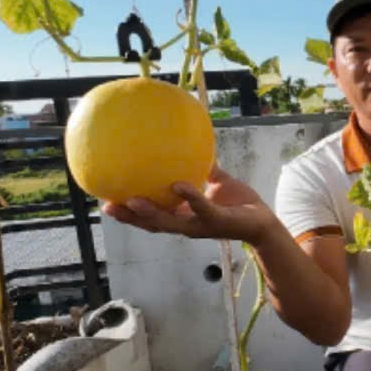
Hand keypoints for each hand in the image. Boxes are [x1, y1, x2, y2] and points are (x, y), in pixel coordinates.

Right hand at [101, 165, 276, 244]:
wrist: (263, 222)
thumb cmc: (239, 204)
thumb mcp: (217, 182)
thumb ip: (202, 168)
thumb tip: (189, 145)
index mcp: (183, 216)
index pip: (151, 216)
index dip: (129, 212)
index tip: (107, 200)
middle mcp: (187, 224)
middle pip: (151, 224)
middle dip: (129, 217)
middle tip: (106, 206)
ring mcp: (200, 225)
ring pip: (169, 222)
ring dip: (150, 213)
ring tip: (131, 200)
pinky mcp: (217, 221)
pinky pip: (201, 208)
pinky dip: (189, 197)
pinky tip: (178, 185)